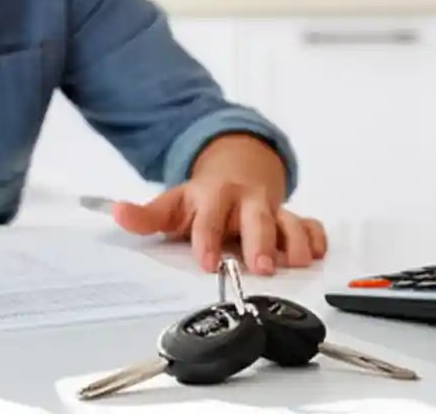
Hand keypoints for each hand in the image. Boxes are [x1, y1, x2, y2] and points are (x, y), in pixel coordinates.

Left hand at [113, 134, 326, 274]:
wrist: (237, 169)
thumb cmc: (205, 197)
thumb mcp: (174, 203)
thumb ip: (146, 215)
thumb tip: (117, 212)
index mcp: (214, 196)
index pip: (210, 218)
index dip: (208, 239)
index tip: (208, 262)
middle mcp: (246, 201)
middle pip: (257, 218)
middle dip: (261, 241)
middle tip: (261, 266)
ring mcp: (272, 207)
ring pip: (289, 221)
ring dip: (294, 241)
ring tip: (296, 261)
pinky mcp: (293, 216)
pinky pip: (311, 224)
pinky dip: (317, 237)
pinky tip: (317, 253)